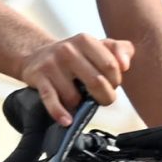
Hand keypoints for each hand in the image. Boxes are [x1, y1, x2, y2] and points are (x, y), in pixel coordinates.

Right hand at [20, 34, 136, 121]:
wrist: (36, 56)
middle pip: (96, 82)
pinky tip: (66, 120)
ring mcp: (51, 64)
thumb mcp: (98, 46)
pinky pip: (51, 99)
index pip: (111, 66)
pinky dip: (59, 112)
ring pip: (73, 96)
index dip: (115, 81)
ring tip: (78, 98)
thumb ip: (120, 50)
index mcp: (85, 40)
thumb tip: (125, 65)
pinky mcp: (38, 78)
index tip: (111, 84)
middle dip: (104, 97)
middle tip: (102, 99)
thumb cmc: (75, 55)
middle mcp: (67, 50)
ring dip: (79, 104)